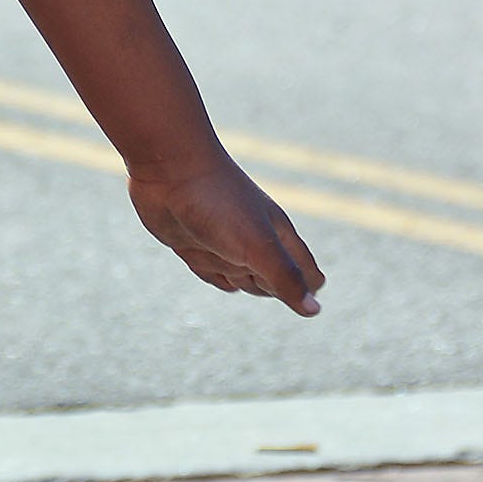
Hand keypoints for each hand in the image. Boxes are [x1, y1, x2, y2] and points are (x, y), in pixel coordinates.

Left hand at [127, 153, 323, 315]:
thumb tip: (315, 311)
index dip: (301, 287)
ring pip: (241, 282)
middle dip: (260, 285)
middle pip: (273, 285)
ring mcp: (226, 243)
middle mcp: (256, 240)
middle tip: (237, 252)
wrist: (167, 170)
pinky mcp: (197, 245)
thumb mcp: (257, 246)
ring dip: (230, 277)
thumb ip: (286, 278)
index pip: (308, 274)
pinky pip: (212, 274)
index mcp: (279, 236)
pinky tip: (197, 254)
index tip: (276, 273)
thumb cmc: (217, 203)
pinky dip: (207, 273)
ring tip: (213, 243)